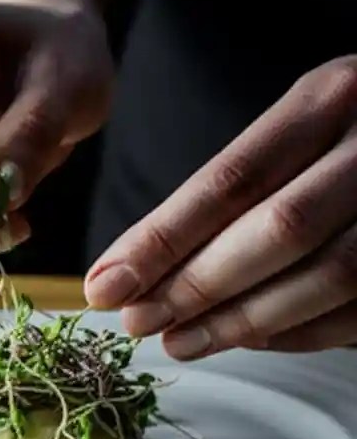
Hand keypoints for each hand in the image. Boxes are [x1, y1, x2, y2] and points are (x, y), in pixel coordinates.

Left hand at [85, 56, 356, 358]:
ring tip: (181, 341)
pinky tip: (253, 340)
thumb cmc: (352, 133)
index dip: (162, 240)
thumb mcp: (301, 125)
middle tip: (137, 323)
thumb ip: (231, 188)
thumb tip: (132, 268)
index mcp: (331, 98)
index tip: (106, 284)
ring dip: (245, 321)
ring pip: (330, 275)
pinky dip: (304, 332)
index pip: (232, 180)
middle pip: (279, 229)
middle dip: (197, 286)